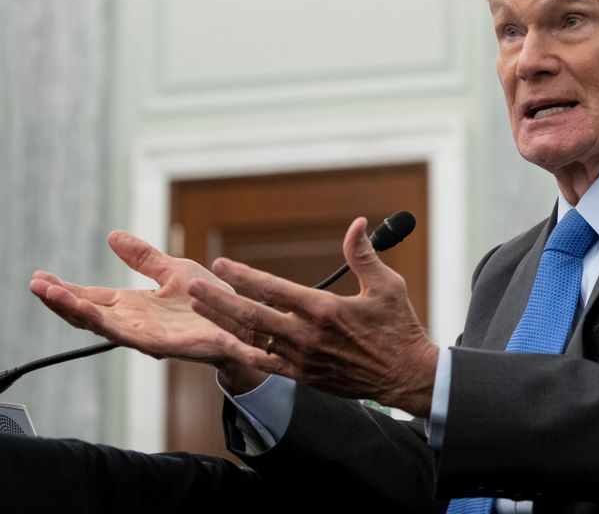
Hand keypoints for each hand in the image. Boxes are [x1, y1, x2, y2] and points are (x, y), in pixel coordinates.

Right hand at [30, 231, 251, 369]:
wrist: (244, 324)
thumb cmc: (211, 300)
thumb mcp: (173, 271)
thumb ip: (143, 257)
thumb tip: (113, 235)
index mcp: (134, 305)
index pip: (91, 297)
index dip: (65, 289)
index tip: (38, 277)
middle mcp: (134, 322)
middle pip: (87, 312)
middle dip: (59, 300)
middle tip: (34, 284)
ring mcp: (145, 335)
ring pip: (100, 325)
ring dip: (74, 310)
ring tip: (50, 295)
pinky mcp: (161, 344)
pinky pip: (127, 335)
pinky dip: (104, 323)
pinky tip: (86, 310)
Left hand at [187, 217, 438, 415]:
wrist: (404, 375)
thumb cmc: (399, 327)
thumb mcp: (387, 285)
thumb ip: (363, 254)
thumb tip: (357, 223)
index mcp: (325, 309)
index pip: (275, 288)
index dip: (244, 276)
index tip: (221, 264)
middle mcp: (308, 335)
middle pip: (253, 315)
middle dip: (220, 299)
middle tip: (194, 286)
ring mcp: (303, 359)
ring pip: (253, 339)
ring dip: (224, 322)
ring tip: (199, 308)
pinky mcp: (304, 376)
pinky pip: (264, 365)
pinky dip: (242, 353)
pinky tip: (223, 342)